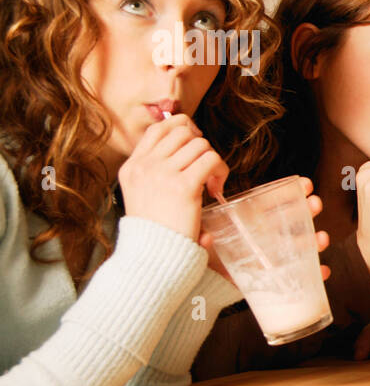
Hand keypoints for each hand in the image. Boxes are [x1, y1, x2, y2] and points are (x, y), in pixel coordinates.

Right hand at [119, 113, 227, 240]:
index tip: (195, 148)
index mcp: (132, 166)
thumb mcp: (143, 193)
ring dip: (212, 161)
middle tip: (205, 169)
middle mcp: (144, 166)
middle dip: (200, 146)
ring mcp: (162, 174)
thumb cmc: (155, 230)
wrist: (153, 256)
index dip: (184, 129)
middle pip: (183, 132)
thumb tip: (188, 138)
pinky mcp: (183, 186)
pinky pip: (212, 160)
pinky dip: (221, 172)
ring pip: (200, 144)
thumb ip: (158, 170)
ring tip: (210, 183)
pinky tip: (214, 191)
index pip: (159, 128)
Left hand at [196, 176, 330, 282]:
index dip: (292, 191)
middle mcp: (266, 235)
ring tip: (322, 238)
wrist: (204, 285)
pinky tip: (322, 271)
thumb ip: (205, 238)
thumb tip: (207, 237)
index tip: (306, 184)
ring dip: (316, 239)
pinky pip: (300, 273)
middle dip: (309, 209)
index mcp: (250, 220)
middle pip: (293, 218)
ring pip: (301, 244)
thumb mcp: (202, 240)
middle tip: (316, 204)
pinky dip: (315, 273)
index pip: (274, 201)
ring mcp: (274, 255)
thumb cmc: (203, 256)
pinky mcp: (278, 275)